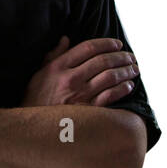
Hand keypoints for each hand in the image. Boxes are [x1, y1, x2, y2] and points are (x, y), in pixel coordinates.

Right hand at [22, 35, 138, 106]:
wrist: (33, 128)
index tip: (117, 44)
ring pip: (110, 77)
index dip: (106, 43)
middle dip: (121, 56)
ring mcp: (79, 96)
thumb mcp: (39, 74)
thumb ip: (53, 55)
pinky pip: (110, 96)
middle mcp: (70, 79)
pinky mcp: (87, 111)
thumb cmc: (35, 99)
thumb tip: (65, 39)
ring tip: (134, 69)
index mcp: (58, 67)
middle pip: (103, 61)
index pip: (88, 48)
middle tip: (130, 56)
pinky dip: (122, 89)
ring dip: (125, 71)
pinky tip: (128, 86)